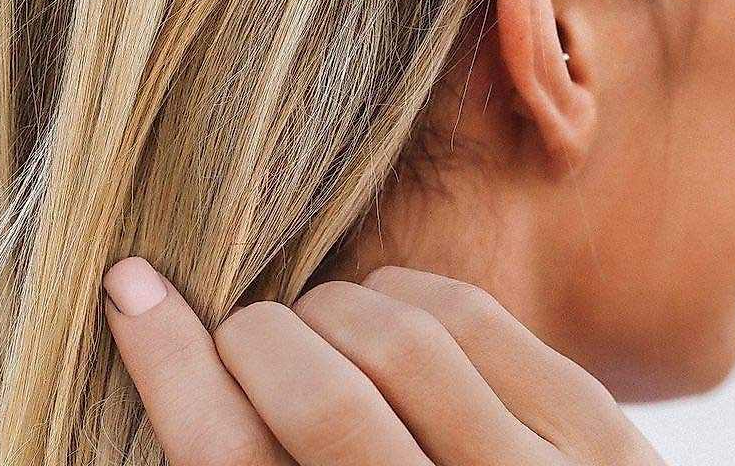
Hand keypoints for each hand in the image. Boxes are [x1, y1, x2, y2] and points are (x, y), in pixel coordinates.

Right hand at [102, 257, 666, 464]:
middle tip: (239, 332)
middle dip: (253, 338)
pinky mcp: (605, 438)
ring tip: (314, 328)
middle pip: (322, 401)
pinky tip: (385, 313)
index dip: (171, 366)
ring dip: (330, 310)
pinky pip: (472, 315)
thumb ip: (274, 460)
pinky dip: (404, 293)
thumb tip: (196, 366)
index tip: (129, 286)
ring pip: (400, 340)